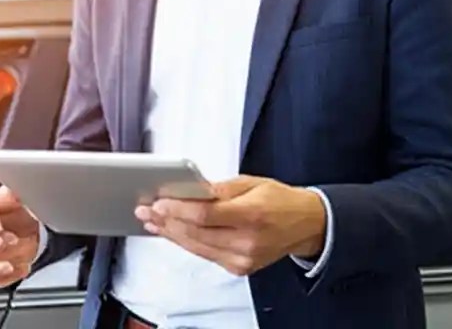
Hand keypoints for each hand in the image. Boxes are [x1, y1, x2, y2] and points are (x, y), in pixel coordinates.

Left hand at [136, 175, 325, 275]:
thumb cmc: (280, 200)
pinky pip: (205, 254)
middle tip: (146, 210)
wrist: (306, 226)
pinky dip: (187, 243)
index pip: (205, 215)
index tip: (158, 202)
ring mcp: (243, 259)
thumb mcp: (252, 182)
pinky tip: (173, 233)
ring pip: (196, 247)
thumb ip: (219, 189)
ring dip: (171, 234)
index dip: (177, 210)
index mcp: (252, 215)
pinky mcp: (239, 268)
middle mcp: (247, 241)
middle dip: (166, 221)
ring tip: (152, 222)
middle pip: (196, 234)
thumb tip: (191, 190)